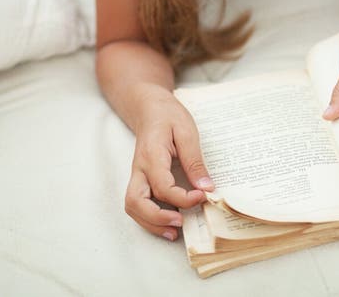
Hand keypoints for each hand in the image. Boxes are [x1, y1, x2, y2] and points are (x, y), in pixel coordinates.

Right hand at [125, 90, 215, 240]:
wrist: (149, 107)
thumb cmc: (168, 116)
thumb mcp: (186, 131)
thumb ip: (194, 160)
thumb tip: (206, 188)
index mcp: (152, 154)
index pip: (162, 186)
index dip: (183, 198)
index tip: (203, 196)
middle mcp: (139, 168)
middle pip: (135, 202)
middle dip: (157, 219)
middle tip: (181, 223)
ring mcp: (137, 175)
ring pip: (132, 206)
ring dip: (151, 223)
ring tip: (175, 231)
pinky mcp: (140, 179)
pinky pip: (138, 203)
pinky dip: (149, 217)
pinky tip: (169, 221)